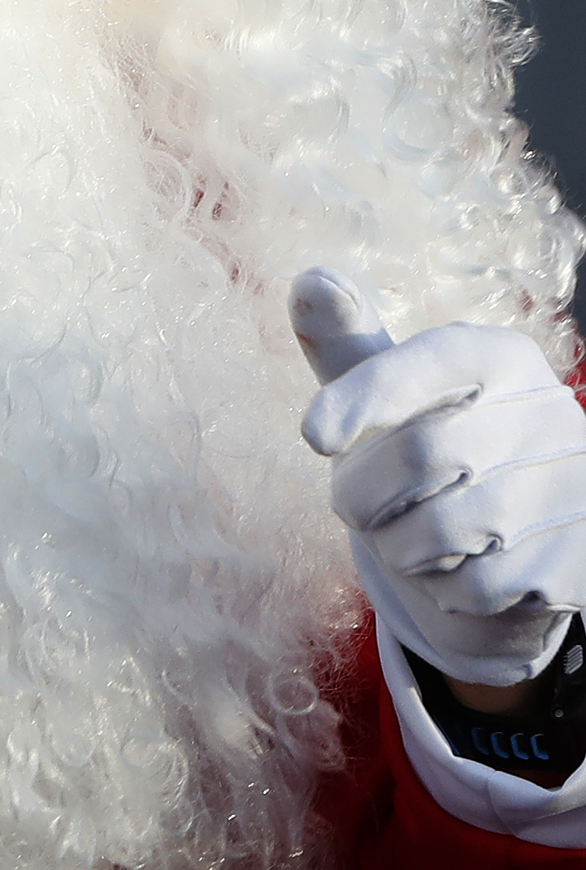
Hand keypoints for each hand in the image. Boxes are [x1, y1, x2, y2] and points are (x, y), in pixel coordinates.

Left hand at [289, 266, 585, 690]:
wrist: (517, 546)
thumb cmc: (437, 457)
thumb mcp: (396, 398)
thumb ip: (350, 348)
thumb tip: (310, 280)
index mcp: (501, 359)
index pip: (434, 359)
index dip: (366, 396)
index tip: (315, 436)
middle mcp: (548, 414)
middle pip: (421, 454)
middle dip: (361, 494)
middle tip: (356, 504)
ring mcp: (570, 490)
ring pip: (442, 530)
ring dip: (398, 547)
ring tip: (412, 536)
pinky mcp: (575, 563)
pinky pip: (474, 586)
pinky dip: (442, 589)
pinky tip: (458, 570)